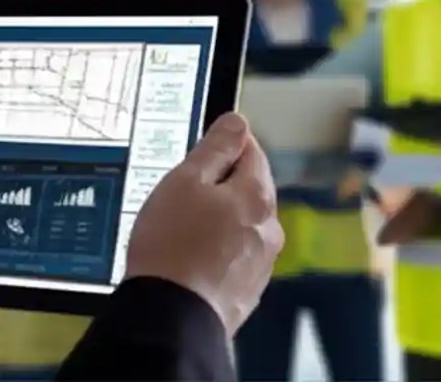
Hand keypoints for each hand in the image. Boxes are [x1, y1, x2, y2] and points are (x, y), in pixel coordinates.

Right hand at [124, 113, 283, 335]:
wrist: (170, 317)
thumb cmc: (171, 245)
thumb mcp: (185, 181)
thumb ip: (215, 149)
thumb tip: (237, 123)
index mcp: (257, 196)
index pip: (251, 150)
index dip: (225, 143)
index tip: (202, 148)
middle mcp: (269, 228)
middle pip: (248, 189)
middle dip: (219, 186)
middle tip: (181, 194)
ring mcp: (261, 263)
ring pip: (241, 225)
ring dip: (217, 221)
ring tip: (179, 232)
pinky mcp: (247, 290)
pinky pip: (233, 257)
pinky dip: (215, 252)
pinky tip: (188, 259)